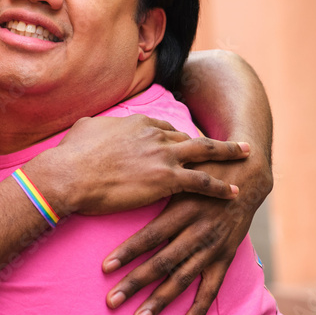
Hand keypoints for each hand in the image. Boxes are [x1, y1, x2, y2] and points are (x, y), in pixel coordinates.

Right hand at [27, 114, 248, 216]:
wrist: (69, 174)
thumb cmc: (71, 156)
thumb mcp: (85, 128)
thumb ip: (97, 126)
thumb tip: (93, 126)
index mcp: (137, 122)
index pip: (165, 128)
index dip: (176, 138)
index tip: (183, 144)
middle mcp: (155, 134)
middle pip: (190, 136)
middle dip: (212, 141)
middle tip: (232, 144)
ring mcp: (163, 155)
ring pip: (205, 152)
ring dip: (228, 154)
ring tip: (246, 156)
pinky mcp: (166, 178)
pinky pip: (202, 181)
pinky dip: (220, 186)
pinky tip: (233, 192)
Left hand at [102, 150, 272, 314]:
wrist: (246, 175)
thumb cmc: (201, 173)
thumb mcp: (177, 176)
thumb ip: (152, 186)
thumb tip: (115, 190)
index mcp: (182, 210)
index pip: (149, 236)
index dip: (127, 252)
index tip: (104, 267)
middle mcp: (197, 231)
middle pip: (161, 263)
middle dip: (135, 284)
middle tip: (111, 301)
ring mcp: (213, 247)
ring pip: (182, 279)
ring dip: (160, 301)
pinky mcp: (226, 257)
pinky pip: (212, 288)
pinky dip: (199, 309)